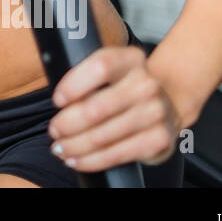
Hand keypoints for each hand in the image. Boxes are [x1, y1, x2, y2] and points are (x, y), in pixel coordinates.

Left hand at [46, 45, 180, 172]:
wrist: (167, 103)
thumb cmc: (125, 88)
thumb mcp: (110, 72)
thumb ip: (87, 77)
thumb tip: (57, 101)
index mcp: (130, 60)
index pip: (100, 67)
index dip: (73, 85)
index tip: (57, 100)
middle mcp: (147, 84)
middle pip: (96, 108)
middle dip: (67, 123)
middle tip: (54, 130)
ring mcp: (156, 112)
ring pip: (102, 135)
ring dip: (75, 145)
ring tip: (60, 148)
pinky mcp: (159, 138)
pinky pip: (117, 154)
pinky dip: (91, 160)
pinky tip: (77, 160)